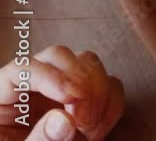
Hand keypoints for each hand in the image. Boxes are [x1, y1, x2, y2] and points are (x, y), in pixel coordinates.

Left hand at [0, 46, 123, 139]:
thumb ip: (37, 140)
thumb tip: (64, 120)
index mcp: (1, 99)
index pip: (22, 68)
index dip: (49, 75)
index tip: (71, 97)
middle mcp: (31, 89)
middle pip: (59, 56)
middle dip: (79, 82)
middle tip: (81, 119)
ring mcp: (61, 93)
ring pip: (89, 64)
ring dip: (98, 93)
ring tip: (88, 128)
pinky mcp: (86, 103)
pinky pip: (110, 85)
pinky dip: (111, 104)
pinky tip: (98, 131)